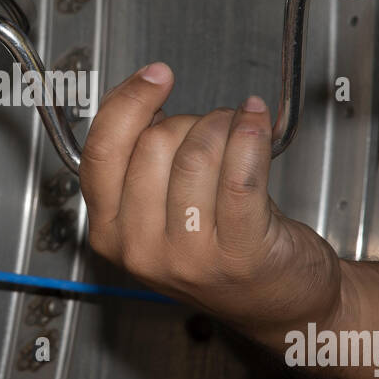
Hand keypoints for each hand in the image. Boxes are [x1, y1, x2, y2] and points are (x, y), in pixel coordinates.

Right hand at [79, 62, 342, 338]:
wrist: (277, 303)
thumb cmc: (220, 251)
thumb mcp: (156, 213)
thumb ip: (134, 162)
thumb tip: (135, 97)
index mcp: (110, 234)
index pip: (101, 152)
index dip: (128, 102)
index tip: (154, 76)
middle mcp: (143, 250)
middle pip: (153, 144)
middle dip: (188, 120)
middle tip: (210, 129)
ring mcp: (190, 257)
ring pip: (197, 153)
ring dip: (224, 126)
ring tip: (238, 133)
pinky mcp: (240, 253)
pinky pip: (241, 175)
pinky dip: (251, 136)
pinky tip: (256, 121)